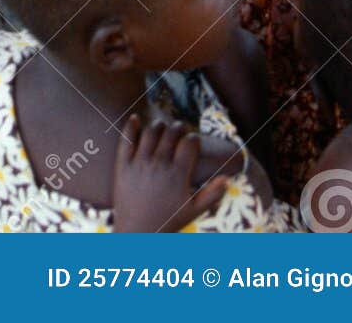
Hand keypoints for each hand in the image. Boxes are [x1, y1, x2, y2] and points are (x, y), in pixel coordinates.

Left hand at [111, 115, 227, 231]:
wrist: (138, 233)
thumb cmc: (168, 222)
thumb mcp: (193, 211)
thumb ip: (212, 195)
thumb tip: (228, 178)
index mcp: (178, 175)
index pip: (189, 144)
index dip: (193, 138)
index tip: (194, 138)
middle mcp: (159, 165)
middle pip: (171, 134)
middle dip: (178, 127)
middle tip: (180, 129)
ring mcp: (139, 163)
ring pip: (150, 132)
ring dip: (158, 125)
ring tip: (163, 127)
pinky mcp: (123, 165)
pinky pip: (126, 139)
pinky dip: (131, 125)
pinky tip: (136, 118)